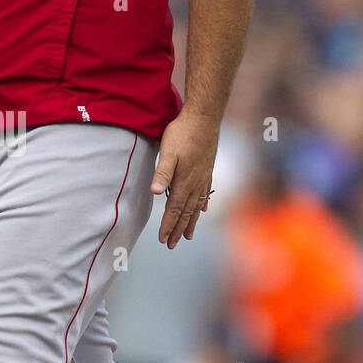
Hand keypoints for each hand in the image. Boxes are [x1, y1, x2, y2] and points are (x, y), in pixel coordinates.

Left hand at [150, 108, 218, 248]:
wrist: (204, 117)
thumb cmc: (182, 133)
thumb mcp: (168, 152)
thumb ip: (162, 173)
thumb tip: (155, 192)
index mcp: (184, 182)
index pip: (174, 210)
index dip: (168, 225)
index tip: (163, 239)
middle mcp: (196, 183)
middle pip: (186, 213)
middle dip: (177, 229)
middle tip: (171, 245)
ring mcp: (203, 177)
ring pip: (196, 206)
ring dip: (191, 222)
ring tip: (187, 235)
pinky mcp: (207, 170)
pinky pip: (205, 194)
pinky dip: (202, 206)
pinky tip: (203, 210)